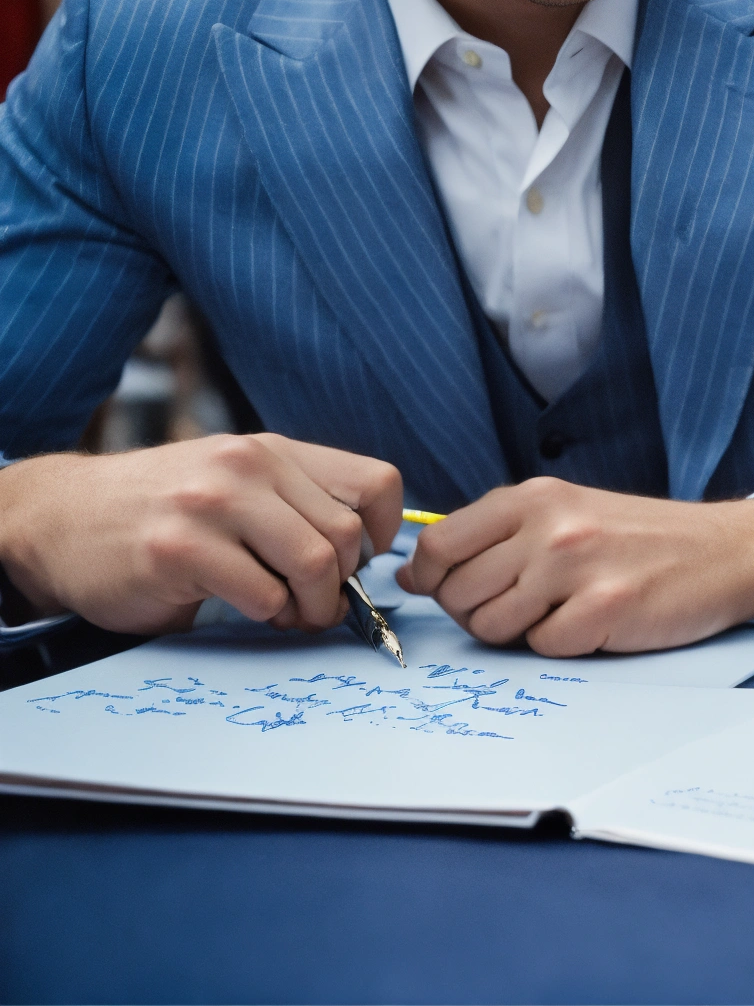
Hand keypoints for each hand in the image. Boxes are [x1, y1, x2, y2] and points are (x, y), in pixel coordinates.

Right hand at [0, 434, 401, 634]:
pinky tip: (245, 609)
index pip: (376, 482)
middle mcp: (247, 466)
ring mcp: (212, 504)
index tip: (360, 563)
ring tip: (287, 614)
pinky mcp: (178, 549)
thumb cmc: (159, 511)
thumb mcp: (235, 485)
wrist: (59, 517)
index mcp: (273, 451)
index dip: (382, 534)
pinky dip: (265, 614)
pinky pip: (260, 594)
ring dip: (309, 605)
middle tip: (317, 606)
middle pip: (345, 534)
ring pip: (312, 562)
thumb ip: (294, 505)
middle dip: (342, 585)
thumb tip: (365, 559)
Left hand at [396, 480, 753, 656]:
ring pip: (492, 627)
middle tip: (530, 603)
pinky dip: (564, 644)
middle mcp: (552, 525)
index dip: (437, 579)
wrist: (728, 550)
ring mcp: (579, 567)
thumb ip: (493, 536)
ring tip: (564, 609)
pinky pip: (544, 647)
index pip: (438, 546)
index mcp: (535, 496)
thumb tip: (417, 572)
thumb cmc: (643, 537)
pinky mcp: (606, 609)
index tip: (462, 588)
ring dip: (521, 632)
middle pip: (459, 594)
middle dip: (482, 612)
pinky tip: (596, 621)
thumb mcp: (567, 511)